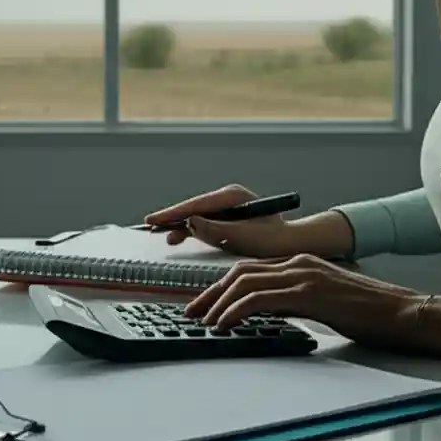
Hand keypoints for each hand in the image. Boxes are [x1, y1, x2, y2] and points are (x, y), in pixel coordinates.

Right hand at [144, 184, 352, 258]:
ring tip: (162, 235)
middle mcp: (228, 197)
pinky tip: (178, 237)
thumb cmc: (271, 241)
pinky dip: (190, 229)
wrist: (291, 244)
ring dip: (179, 225)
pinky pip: (204, 221)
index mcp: (232, 196)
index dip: (172, 213)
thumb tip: (189, 223)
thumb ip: (214, 230)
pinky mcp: (228, 216)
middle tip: (150, 225)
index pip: (196, 204)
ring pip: (196, 214)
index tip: (154, 219)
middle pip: (193, 207)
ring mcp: (228, 206)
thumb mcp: (241, 237)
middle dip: (172, 217)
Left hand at [183, 254, 440, 358]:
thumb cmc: (371, 315)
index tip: (205, 306)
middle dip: (211, 293)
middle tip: (192, 314)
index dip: (222, 287)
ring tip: (203, 322)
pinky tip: (225, 324)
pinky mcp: (309, 291)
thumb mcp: (324, 304)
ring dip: (218, 303)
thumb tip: (267, 314)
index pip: (250, 270)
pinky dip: (236, 311)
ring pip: (244, 282)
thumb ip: (296, 302)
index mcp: (301, 263)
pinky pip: (259, 299)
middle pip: (240, 272)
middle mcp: (298, 262)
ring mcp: (303, 274)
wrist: (405, 314)